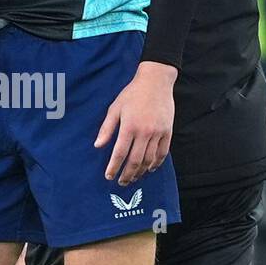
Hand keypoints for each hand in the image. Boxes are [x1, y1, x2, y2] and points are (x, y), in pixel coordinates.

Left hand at [95, 61, 176, 185]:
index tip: (109, 176)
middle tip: (121, 182)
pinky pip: (163, 152)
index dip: (114, 167)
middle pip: (135, 161)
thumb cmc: (132, 94)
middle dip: (127, 174)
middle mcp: (144, 132)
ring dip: (141, 172)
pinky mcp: (167, 131)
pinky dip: (156, 163)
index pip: (119, 153)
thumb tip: (98, 146)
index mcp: (129, 126)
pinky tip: (150, 169)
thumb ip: (107, 128)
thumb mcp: (115, 108)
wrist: (156, 81)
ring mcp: (158, 132)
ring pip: (149, 159)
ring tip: (134, 178)